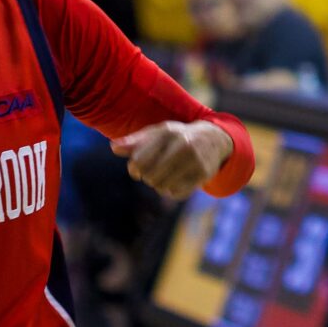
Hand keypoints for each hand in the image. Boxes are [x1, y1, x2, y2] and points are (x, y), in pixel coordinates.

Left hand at [111, 121, 232, 196]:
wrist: (214, 138)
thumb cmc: (178, 137)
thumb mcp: (157, 134)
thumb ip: (135, 142)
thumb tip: (113, 148)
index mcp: (167, 133)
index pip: (139, 161)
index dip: (134, 169)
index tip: (137, 170)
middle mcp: (182, 145)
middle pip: (150, 176)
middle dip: (148, 178)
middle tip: (153, 174)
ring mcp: (195, 160)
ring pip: (163, 186)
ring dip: (160, 185)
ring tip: (165, 177)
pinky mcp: (204, 174)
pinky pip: (177, 193)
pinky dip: (172, 191)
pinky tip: (176, 181)